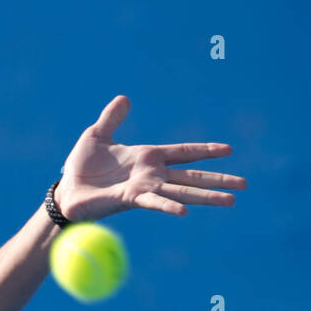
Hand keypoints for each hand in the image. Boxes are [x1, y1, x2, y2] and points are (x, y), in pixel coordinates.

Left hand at [54, 95, 246, 220]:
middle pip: (192, 177)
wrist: (65, 192)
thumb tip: (125, 98)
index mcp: (148, 157)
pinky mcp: (131, 200)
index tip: (229, 150)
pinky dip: (169, 207)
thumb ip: (112, 118)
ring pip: (182, 193)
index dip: (205, 151)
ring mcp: (144, 189)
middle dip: (218, 179)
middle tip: (245, 184)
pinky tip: (185, 212)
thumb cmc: (80, 167)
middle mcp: (152, 175)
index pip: (184, 153)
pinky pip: (155, 203)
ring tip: (231, 200)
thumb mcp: (96, 135)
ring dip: (207, 196)